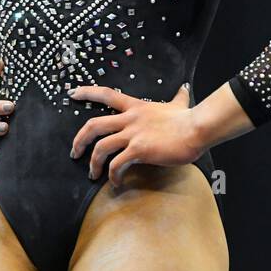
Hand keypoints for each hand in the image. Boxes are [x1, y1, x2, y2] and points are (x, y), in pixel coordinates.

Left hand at [68, 83, 201, 186]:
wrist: (198, 128)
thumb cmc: (189, 118)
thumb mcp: (179, 104)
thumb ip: (178, 97)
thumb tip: (185, 88)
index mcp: (136, 107)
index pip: (106, 94)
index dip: (87, 92)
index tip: (72, 93)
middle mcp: (130, 119)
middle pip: (93, 125)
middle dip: (79, 140)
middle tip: (74, 152)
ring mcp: (133, 134)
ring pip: (101, 148)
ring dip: (93, 163)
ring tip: (93, 175)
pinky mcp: (139, 150)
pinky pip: (118, 165)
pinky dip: (113, 176)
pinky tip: (116, 183)